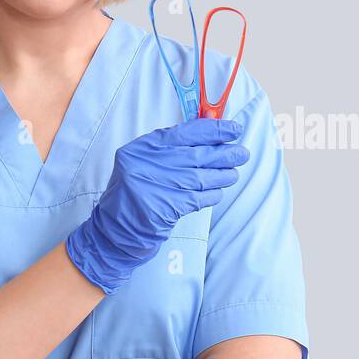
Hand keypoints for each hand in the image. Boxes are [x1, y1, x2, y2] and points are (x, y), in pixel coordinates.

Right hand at [65, 117, 248, 293]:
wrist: (116, 229)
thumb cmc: (135, 191)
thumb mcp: (146, 161)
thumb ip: (174, 147)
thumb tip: (211, 133)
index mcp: (144, 147)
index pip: (186, 132)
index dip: (214, 130)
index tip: (233, 129)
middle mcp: (149, 164)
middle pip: (198, 155)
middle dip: (225, 154)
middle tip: (242, 153)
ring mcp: (157, 186)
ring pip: (202, 177)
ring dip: (223, 175)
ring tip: (233, 173)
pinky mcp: (167, 208)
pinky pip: (200, 198)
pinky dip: (213, 194)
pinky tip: (218, 192)